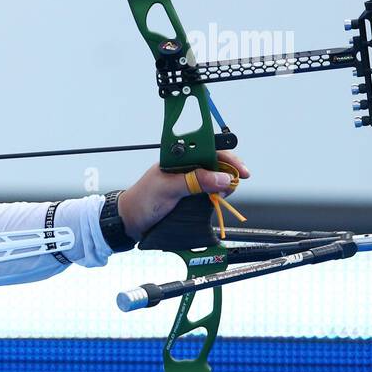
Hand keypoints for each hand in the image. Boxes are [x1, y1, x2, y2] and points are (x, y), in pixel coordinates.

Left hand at [117, 151, 250, 240]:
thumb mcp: (168, 189)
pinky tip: (217, 201)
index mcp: (179, 158)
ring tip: (222, 196)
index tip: (241, 171)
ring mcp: (189, 181)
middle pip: (217, 164)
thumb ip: (194, 181)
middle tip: (233, 186)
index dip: (227, 158)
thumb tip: (223, 178)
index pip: (209, 150)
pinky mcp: (190, 195)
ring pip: (216, 179)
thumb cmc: (143, 200)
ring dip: (224, 186)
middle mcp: (186, 167)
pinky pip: (210, 192)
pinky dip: (217, 196)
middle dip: (229, 173)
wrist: (130, 221)